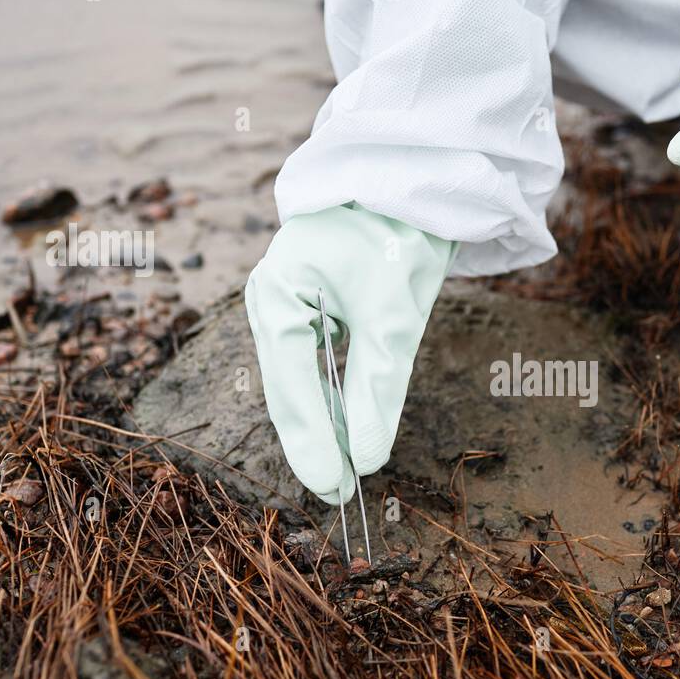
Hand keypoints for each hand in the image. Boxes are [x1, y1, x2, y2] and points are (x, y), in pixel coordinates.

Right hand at [244, 205, 454, 503]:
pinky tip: (345, 435)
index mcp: (276, 294)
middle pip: (287, 389)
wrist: (410, 182)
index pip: (290, 384)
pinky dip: (329, 400)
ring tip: (343, 476)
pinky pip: (312, 367)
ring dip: (322, 426)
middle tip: (340, 495)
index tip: (332, 486)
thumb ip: (377, 387)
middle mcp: (269, 302)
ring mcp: (284, 307)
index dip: (311, 441)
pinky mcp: (306, 311)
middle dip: (314, 442)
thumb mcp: (393, 315)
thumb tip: (368, 456)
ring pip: (298, 382)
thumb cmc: (397, 235)